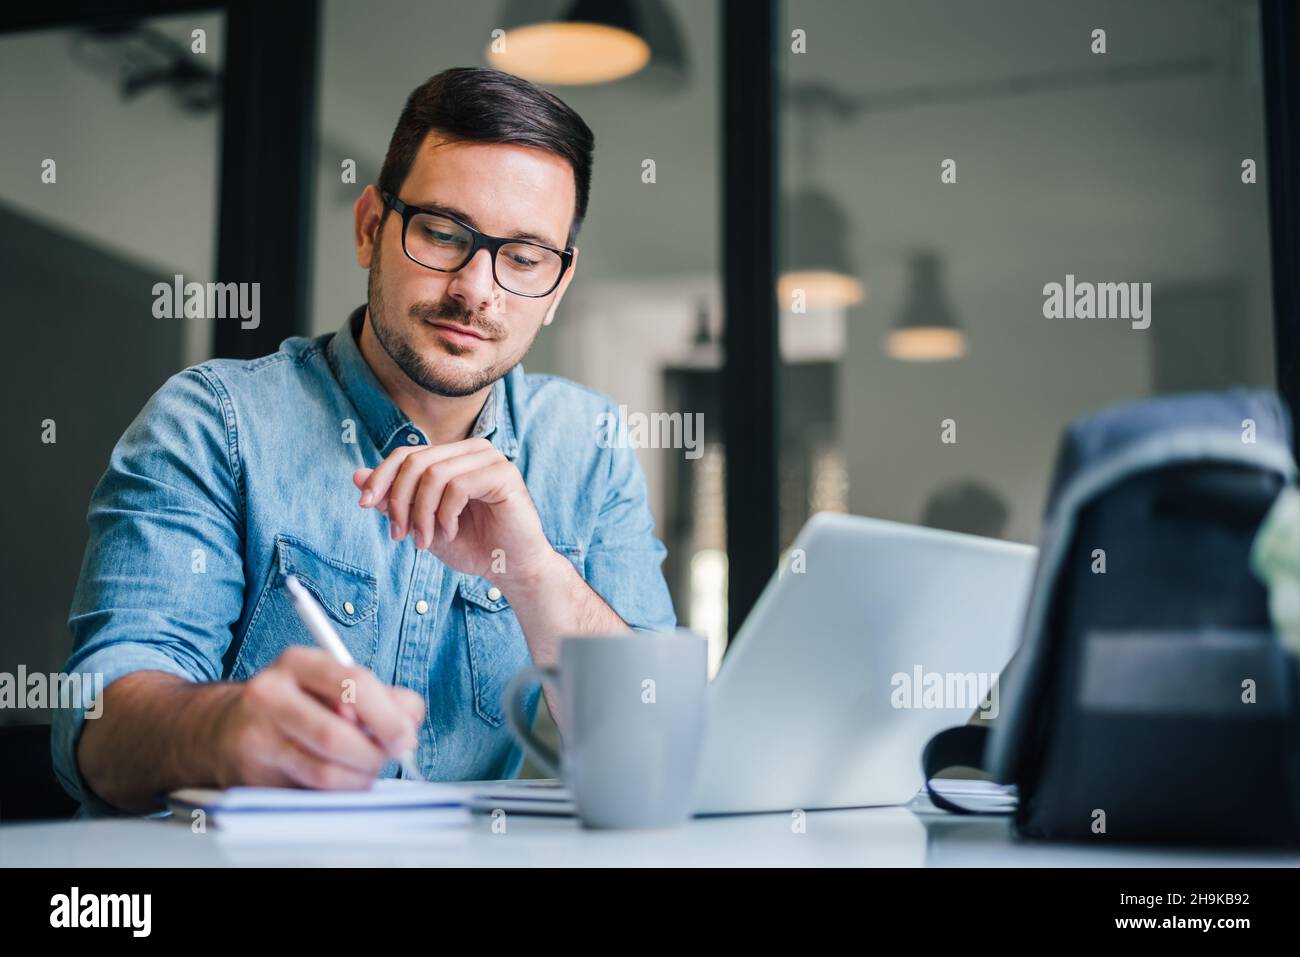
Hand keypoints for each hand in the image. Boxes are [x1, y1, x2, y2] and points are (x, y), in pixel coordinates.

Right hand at [213, 646, 424, 789]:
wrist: (226, 729)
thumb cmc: (298, 704)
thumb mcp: (336, 684)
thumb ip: (383, 696)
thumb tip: (409, 720)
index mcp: (299, 662)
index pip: (355, 684)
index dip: (388, 717)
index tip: (405, 737)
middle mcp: (270, 694)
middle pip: (338, 734)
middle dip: (375, 754)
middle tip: (387, 758)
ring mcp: (257, 736)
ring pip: (326, 771)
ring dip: (359, 778)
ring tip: (364, 770)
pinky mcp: (251, 775)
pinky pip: (310, 793)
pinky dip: (337, 793)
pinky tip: (340, 781)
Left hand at [353, 438, 560, 586]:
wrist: (511, 569)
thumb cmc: (473, 546)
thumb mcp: (423, 523)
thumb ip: (395, 499)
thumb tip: (357, 476)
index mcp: (454, 456)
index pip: (407, 454)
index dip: (381, 477)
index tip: (365, 505)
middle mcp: (472, 450)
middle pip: (416, 462)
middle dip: (400, 501)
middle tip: (400, 535)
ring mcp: (490, 458)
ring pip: (434, 473)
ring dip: (422, 513)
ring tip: (426, 540)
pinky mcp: (503, 473)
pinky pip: (457, 486)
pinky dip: (445, 514)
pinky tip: (450, 532)